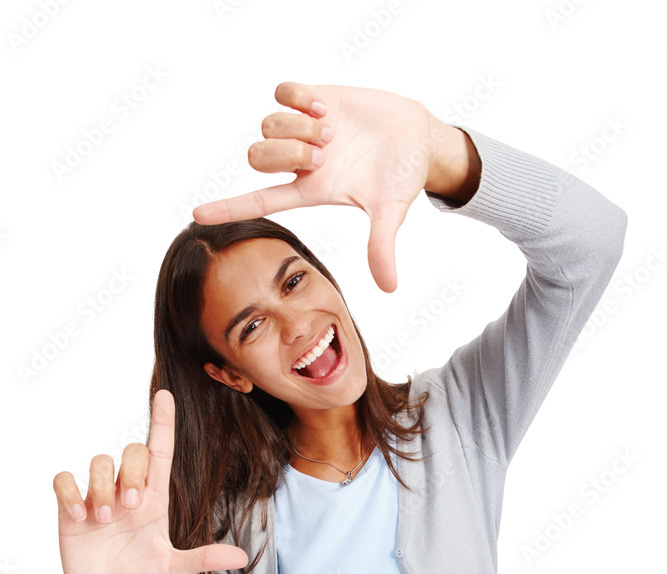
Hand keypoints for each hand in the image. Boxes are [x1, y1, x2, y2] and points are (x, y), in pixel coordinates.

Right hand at [52, 389, 248, 573]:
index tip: (165, 395)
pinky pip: (64, 480)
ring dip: (103, 488)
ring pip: (99, 461)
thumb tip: (241, 556)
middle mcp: (127, 491)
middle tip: (130, 508)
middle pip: (132, 451)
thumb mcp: (172, 569)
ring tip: (105, 521)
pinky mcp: (71, 508)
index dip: (162, 422)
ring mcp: (98, 498)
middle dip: (132, 473)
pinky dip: (70, 493)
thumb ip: (203, 559)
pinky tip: (79, 517)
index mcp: (154, 499)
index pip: (160, 450)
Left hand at [192, 82, 467, 292]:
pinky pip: (283, 93)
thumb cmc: (403, 177)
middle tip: (320, 153)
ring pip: (267, 124)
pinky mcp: (314, 99)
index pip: (260, 202)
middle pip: (256, 157)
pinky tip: (326, 107)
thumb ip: (382, 247)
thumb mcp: (391, 213)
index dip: (228, 208)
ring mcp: (304, 129)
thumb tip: (389, 287)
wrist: (418, 138)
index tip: (196, 215)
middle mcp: (300, 161)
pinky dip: (300, 99)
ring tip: (330, 130)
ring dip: (297, 127)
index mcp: (311, 191)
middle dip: (284, 152)